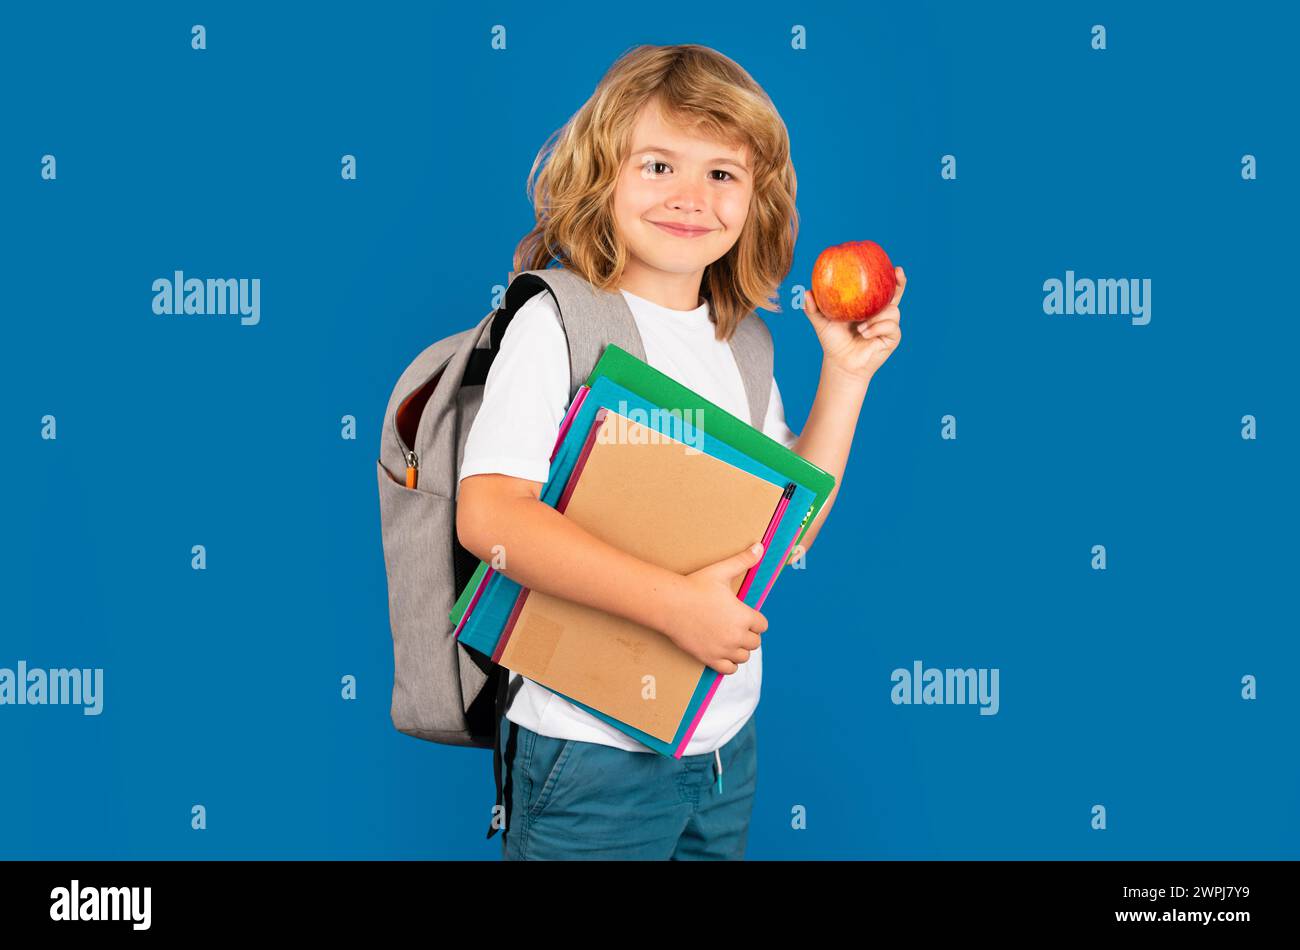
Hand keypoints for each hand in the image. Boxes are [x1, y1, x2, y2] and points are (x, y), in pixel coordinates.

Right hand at [660, 542, 768, 674]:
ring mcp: (723, 649)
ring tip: (730, 638)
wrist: (670, 604)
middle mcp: (737, 636)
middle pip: (755, 642)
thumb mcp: (721, 571)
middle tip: (736, 625)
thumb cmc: (695, 586)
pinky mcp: (709, 658)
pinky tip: (722, 652)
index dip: (755, 620)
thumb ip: (743, 560)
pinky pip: (729, 669)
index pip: (762, 625)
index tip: (745, 614)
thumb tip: (760, 547)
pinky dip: (729, 664)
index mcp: (744, 616)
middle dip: (748, 634)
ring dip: (740, 649)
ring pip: (744, 657)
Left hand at [803, 266, 906, 382]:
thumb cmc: (833, 342)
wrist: (840, 363)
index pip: (881, 288)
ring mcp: (888, 325)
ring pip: (893, 311)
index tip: (894, 267)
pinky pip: (891, 326)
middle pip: (896, 294)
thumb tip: (805, 292)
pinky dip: (877, 328)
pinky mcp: (892, 338)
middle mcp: (881, 313)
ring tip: (860, 326)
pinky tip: (864, 333)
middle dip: (900, 283)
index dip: (890, 277)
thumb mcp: (821, 323)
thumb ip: (813, 308)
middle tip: (897, 273)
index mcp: (868, 305)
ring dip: (877, 317)